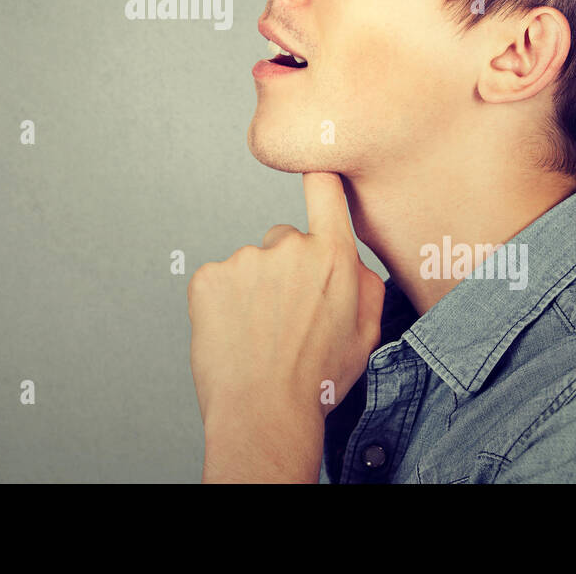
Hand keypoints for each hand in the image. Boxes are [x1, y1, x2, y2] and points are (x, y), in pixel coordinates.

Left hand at [188, 172, 386, 475]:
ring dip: (253, 291)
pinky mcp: (207, 277)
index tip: (314, 162)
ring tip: (259, 335)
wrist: (264, 413)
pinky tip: (234, 335)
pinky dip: (222, 304)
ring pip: (250, 266)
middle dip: (285, 270)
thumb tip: (356, 263)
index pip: (324, 188)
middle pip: (285, 240)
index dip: (319, 171)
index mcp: (333, 256)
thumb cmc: (318, 380)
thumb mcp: (366, 335)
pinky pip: (217, 282)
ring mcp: (244, 260)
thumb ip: (368, 286)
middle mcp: (288, 248)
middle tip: (285, 316)